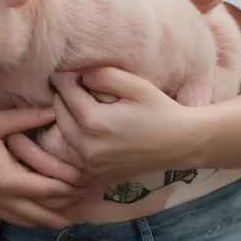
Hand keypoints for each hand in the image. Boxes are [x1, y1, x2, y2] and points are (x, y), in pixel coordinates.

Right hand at [0, 107, 90, 229]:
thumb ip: (25, 118)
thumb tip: (53, 111)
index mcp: (7, 178)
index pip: (47, 188)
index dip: (69, 186)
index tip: (86, 180)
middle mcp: (2, 198)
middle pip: (43, 209)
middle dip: (67, 204)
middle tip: (86, 196)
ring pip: (30, 219)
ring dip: (53, 218)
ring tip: (73, 213)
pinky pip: (17, 220)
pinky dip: (34, 220)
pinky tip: (46, 218)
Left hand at [6, 67, 198, 185]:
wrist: (181, 144)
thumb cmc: (161, 111)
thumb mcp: (136, 86)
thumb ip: (104, 75)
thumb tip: (81, 74)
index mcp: (94, 123)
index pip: (66, 94)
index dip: (64, 78)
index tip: (65, 69)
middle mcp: (87, 147)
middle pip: (60, 115)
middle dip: (62, 96)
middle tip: (70, 82)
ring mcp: (91, 163)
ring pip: (65, 133)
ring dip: (67, 116)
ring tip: (78, 100)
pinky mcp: (97, 172)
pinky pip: (76, 149)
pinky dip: (76, 134)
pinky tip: (89, 122)